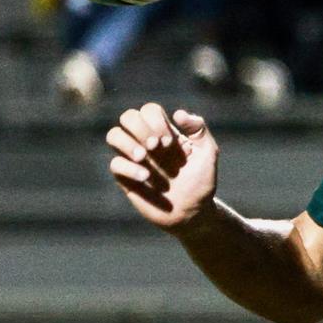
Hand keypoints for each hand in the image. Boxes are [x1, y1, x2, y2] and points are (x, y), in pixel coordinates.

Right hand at [106, 103, 217, 230]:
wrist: (193, 212)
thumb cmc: (202, 182)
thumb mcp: (208, 153)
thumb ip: (199, 130)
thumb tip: (178, 113)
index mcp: (165, 133)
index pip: (149, 110)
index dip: (156, 120)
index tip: (170, 142)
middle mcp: (147, 142)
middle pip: (128, 117)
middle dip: (140, 128)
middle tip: (157, 147)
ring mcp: (135, 160)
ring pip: (113, 135)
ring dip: (127, 142)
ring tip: (145, 157)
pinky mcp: (126, 178)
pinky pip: (114, 164)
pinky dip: (129, 167)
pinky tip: (146, 177)